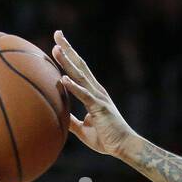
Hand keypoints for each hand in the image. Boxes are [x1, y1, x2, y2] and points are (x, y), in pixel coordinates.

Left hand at [52, 31, 136, 159]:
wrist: (125, 147)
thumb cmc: (108, 140)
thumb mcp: (84, 130)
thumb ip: (73, 122)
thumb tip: (60, 119)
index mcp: (93, 94)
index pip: (79, 71)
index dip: (69, 57)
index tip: (58, 44)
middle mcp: (96, 91)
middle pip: (80, 66)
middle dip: (68, 49)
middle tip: (57, 33)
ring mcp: (98, 98)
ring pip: (80, 76)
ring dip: (67, 62)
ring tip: (56, 48)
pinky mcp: (99, 108)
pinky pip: (84, 96)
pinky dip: (74, 87)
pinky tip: (63, 79)